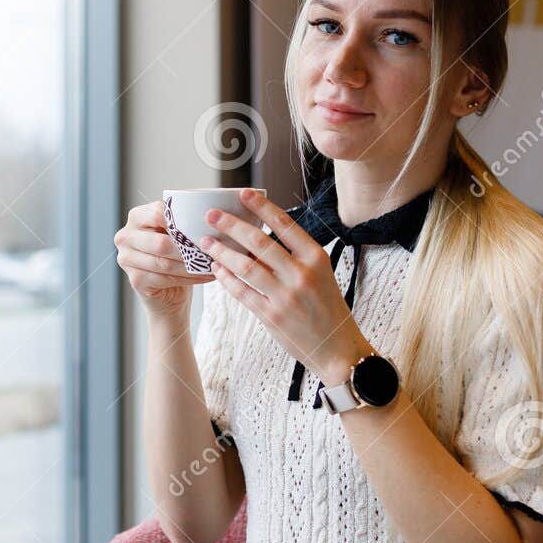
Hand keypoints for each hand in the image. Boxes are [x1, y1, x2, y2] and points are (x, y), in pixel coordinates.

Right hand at [114, 199, 213, 316]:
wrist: (167, 288)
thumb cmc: (175, 254)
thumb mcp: (178, 232)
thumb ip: (185, 220)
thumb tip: (213, 210)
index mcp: (136, 216)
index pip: (159, 214)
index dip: (183, 222)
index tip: (207, 229)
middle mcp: (126, 236)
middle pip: (161, 243)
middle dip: (189, 250)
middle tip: (212, 251)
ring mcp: (126, 259)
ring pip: (164, 263)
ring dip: (191, 266)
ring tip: (211, 265)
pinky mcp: (134, 279)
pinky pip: (165, 279)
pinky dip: (188, 278)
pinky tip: (204, 276)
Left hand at [200, 189, 370, 383]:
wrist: (337, 349)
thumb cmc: (327, 308)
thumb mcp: (321, 275)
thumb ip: (294, 257)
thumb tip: (257, 237)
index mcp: (316, 258)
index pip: (285, 224)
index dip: (261, 207)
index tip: (242, 193)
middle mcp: (301, 274)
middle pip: (259, 242)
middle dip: (231, 225)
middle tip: (212, 214)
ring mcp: (285, 297)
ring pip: (245, 266)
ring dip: (222, 252)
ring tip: (206, 242)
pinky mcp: (272, 316)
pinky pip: (242, 292)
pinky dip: (226, 278)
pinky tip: (217, 268)